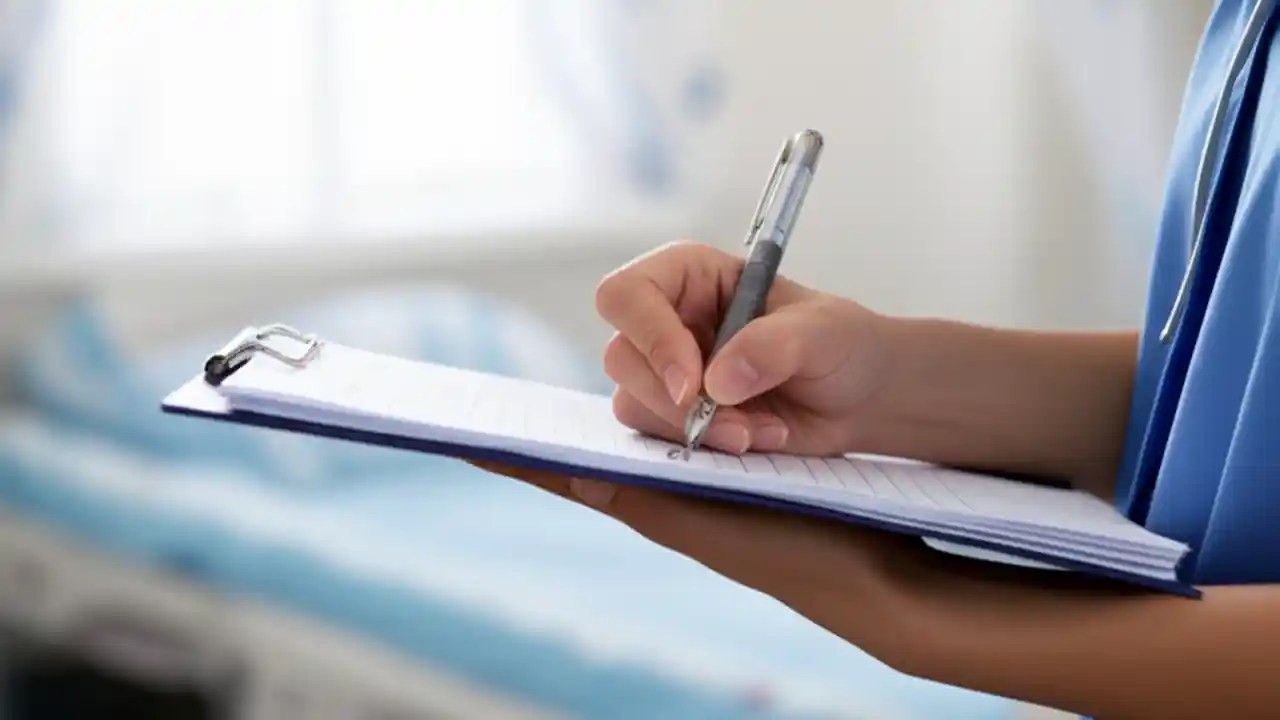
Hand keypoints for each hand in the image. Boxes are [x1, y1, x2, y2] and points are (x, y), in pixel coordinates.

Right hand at [594, 241, 889, 455]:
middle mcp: (667, 320)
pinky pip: (655, 438)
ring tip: (760, 432)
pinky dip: (702, 450)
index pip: (627, 295)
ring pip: (632, 404)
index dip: (650, 338)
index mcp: (691, 277)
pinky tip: (754, 440)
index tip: (693, 385)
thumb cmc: (842, 344)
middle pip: (622, 357)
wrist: (860, 398)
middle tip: (739, 426)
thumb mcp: (822, 333)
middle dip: (676, 402)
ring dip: (693, 431)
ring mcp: (665, 372)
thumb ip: (773, 346)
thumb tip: (715, 382)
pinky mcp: (674, 417)